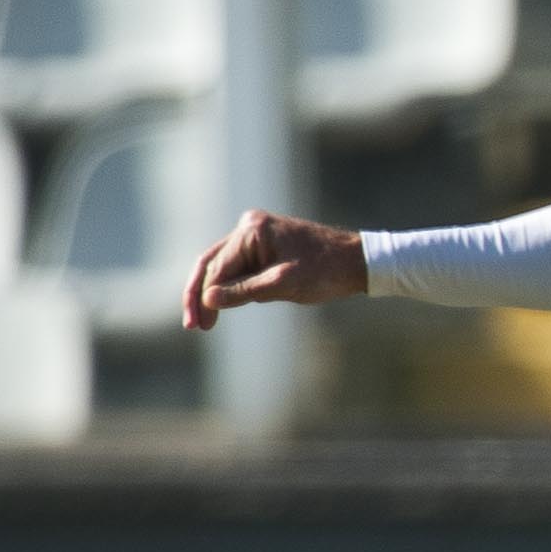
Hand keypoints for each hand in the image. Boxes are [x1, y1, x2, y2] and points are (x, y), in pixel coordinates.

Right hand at [182, 209, 367, 329]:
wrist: (358, 262)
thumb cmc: (326, 271)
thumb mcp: (284, 284)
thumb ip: (245, 291)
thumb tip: (209, 299)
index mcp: (252, 230)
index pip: (217, 267)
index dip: (204, 297)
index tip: (199, 325)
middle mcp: (250, 226)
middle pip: (212, 263)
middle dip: (201, 294)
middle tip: (192, 325)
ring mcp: (257, 234)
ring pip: (224, 266)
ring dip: (215, 292)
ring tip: (204, 322)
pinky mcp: (266, 245)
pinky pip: (241, 266)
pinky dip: (233, 286)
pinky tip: (225, 305)